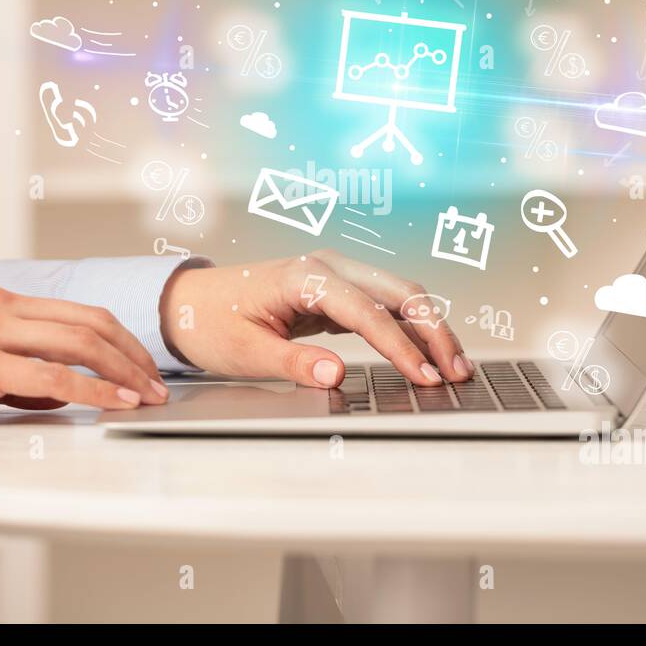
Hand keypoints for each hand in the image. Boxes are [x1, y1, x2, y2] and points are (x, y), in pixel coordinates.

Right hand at [0, 287, 168, 425]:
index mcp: (1, 301)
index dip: (122, 340)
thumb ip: (17, 368)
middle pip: (91, 324)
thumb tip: (62, 391)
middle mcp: (1, 307)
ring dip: (123, 372)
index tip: (144, 366)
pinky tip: (114, 402)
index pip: (79, 313)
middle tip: (159, 384)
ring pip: (80, 344)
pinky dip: (93, 390)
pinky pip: (52, 376)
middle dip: (134, 355)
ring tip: (147, 396)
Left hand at [158, 249, 471, 387]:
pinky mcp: (336, 292)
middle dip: (435, 331)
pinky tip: (425, 356)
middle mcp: (327, 267)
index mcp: (305, 276)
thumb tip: (336, 375)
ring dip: (429, 328)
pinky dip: (410, 329)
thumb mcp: (245, 351)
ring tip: (454, 368)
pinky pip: (385, 306)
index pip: (367, 312)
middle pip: (400, 292)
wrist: (187, 304)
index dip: (401, 347)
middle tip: (457, 373)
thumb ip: (292, 363)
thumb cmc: (210, 323)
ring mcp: (335, 276)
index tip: (425, 378)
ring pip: (399, 296)